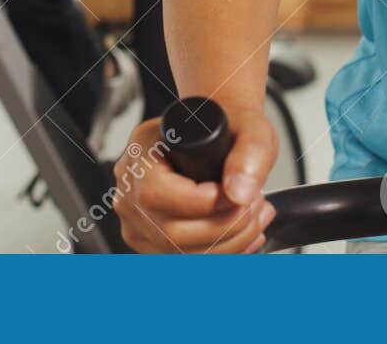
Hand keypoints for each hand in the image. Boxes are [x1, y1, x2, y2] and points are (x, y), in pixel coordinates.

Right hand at [112, 104, 278, 252]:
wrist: (214, 132)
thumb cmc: (224, 127)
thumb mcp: (248, 127)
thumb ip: (250, 153)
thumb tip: (240, 194)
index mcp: (141, 153)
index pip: (159, 196)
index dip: (208, 205)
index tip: (241, 196)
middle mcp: (130, 189)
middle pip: (171, 235)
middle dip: (226, 228)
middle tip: (256, 208)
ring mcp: (135, 220)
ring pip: (179, 254)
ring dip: (229, 244)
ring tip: (255, 218)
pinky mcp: (150, 241)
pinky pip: (184, 259)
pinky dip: (221, 252)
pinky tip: (243, 234)